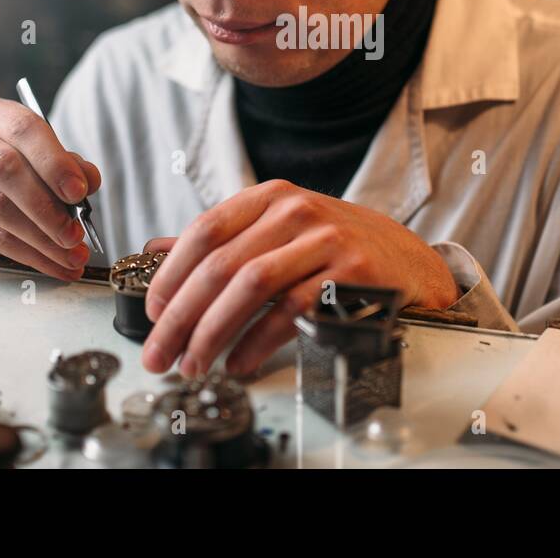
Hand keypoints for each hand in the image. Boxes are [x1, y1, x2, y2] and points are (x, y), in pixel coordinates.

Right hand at [0, 96, 101, 280]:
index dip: (54, 161)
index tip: (79, 191)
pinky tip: (53, 264)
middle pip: (6, 168)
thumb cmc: (15, 177)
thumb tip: (89, 180)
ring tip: (72, 255)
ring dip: (42, 237)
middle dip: (48, 205)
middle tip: (75, 232)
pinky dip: (29, 254)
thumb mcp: (45, 163)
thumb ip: (68, 166)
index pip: (24, 128)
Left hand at [140, 179, 459, 377]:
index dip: (171, 275)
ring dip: (213, 332)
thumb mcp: (279, 229)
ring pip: (251, 286)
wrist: (406, 260)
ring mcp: (326, 238)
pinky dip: (257, 342)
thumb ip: (223, 239)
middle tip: (161, 352)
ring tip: (195, 363)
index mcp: (270, 196)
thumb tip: (156, 252)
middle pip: (222, 264)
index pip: (205, 230)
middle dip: (182, 316)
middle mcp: (296, 210)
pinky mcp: (351, 272)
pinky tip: (239, 362)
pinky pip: (292, 310)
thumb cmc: (335, 247)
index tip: (153, 313)